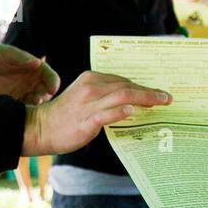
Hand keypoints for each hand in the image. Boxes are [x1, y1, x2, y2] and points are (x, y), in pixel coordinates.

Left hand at [0, 42, 59, 103]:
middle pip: (47, 92)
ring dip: (36, 104)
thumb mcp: (9, 54)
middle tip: (38, 99)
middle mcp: (35, 81)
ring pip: (38, 101)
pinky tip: (20, 107)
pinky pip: (25, 107)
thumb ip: (23, 59)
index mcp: (38, 68)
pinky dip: (25, 109)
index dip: (54, 83)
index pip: (51, 77)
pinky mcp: (17, 100)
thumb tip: (38, 62)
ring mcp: (27, 91)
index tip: (52, 90)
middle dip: (45, 97)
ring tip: (30, 103)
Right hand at [22, 72, 170, 156]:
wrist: (40, 128)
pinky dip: (122, 111)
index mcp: (92, 78)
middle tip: (167, 97)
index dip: (143, 86)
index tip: (159, 91)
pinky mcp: (86, 120)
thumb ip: (106, 96)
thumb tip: (132, 102)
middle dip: (150, 91)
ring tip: (161, 102)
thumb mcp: (86, 98)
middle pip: (127, 86)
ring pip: (122, 96)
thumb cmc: (66, 116)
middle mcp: (91, 87)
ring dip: (145, 98)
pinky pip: (107, 113)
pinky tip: (134, 112)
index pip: (124, 80)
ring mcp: (88, 103)